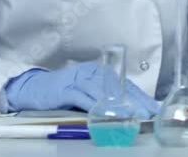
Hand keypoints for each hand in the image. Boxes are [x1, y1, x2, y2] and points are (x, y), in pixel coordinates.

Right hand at [3, 62, 158, 117]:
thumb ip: (105, 98)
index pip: (126, 85)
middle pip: (119, 88)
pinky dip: (94, 106)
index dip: (141, 97)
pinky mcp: (66, 89)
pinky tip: (104, 114)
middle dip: (135, 101)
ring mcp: (79, 80)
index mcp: (101, 73)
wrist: (33, 88)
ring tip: (132, 115)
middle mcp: (92, 73)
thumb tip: (129, 110)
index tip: (154, 107)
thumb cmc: (63, 91)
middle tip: (149, 112)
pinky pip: (83, 98)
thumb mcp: (88, 92)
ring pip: (103, 93)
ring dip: (118, 105)